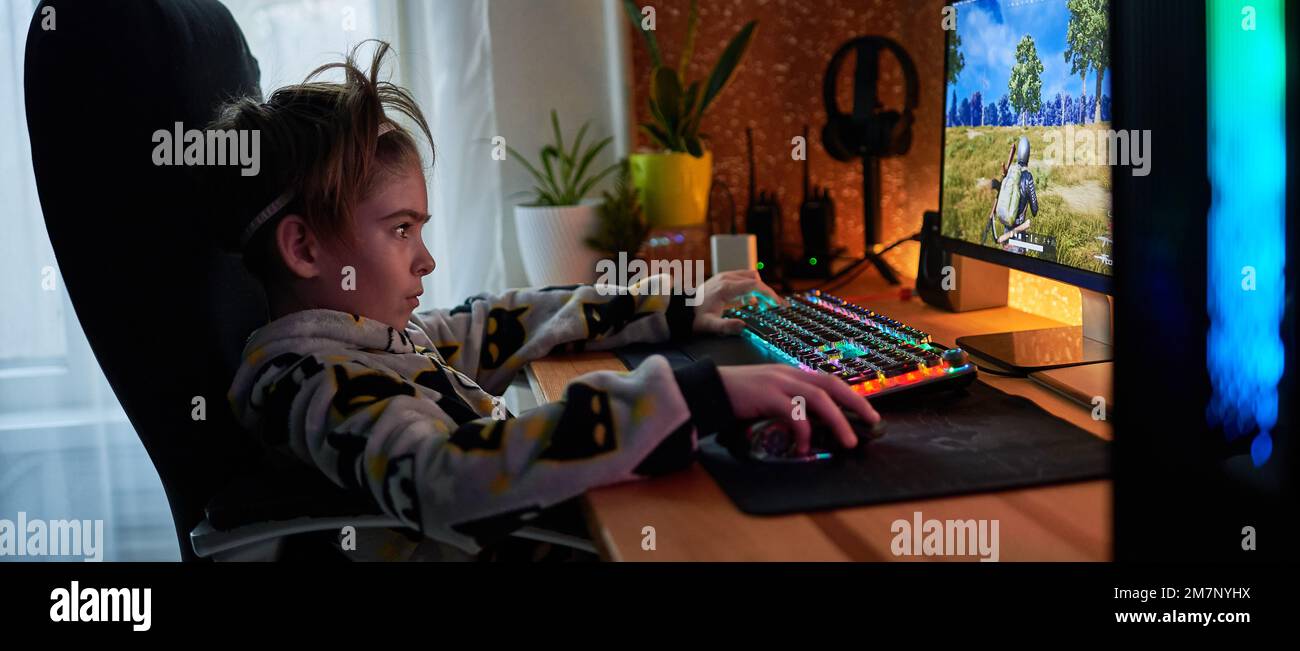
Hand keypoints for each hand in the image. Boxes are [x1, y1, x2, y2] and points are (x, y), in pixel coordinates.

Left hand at [691, 269, 784, 335]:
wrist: (681, 309)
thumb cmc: (696, 318)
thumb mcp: (710, 325)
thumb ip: (726, 326)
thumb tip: (743, 326)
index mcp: (726, 288)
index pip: (754, 285)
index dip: (769, 294)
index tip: (777, 303)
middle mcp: (726, 278)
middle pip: (755, 279)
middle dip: (766, 292)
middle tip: (772, 307)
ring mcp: (724, 276)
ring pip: (750, 276)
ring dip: (758, 289)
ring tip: (761, 305)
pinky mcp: (723, 278)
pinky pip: (743, 278)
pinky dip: (750, 287)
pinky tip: (748, 301)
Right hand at [717, 364, 880, 452]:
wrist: (707, 389)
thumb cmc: (735, 396)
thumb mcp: (766, 395)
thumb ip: (787, 404)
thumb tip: (808, 425)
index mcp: (790, 373)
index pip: (827, 380)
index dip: (850, 394)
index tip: (866, 411)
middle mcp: (788, 374)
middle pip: (831, 384)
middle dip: (856, 402)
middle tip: (873, 421)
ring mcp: (778, 383)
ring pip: (819, 398)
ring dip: (838, 420)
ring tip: (848, 441)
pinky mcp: (767, 395)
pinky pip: (794, 413)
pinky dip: (803, 432)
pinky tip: (803, 447)